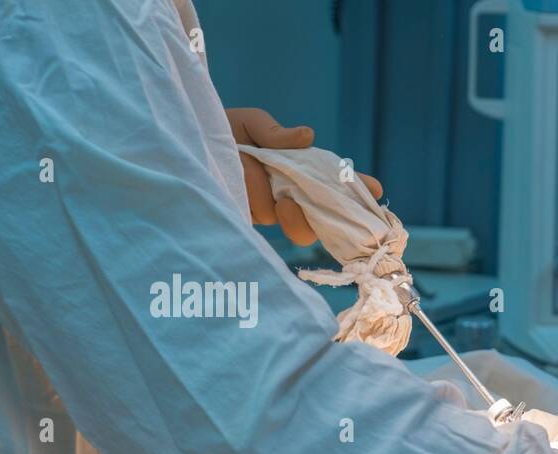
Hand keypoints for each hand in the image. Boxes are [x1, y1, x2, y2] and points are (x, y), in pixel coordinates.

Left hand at [226, 107, 381, 244]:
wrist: (181, 146)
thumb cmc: (219, 130)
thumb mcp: (251, 124)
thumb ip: (278, 133)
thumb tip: (308, 136)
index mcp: (298, 172)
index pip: (334, 184)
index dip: (356, 189)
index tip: (375, 189)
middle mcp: (289, 196)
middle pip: (323, 217)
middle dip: (327, 212)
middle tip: (311, 201)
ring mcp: (271, 212)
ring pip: (295, 221)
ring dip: (284, 204)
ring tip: (263, 182)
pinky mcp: (250, 224)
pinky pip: (268, 223)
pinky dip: (268, 208)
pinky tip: (261, 197)